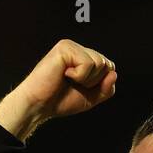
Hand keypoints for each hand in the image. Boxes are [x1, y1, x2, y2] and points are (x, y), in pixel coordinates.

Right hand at [0, 39, 116, 141]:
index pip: (108, 67)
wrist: (38, 105)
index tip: (79, 88)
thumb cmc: (59, 101)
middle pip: (106, 64)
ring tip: (67, 80)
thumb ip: (106, 89)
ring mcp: (71, 46)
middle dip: (93, 82)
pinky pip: (88, 63)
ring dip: (86, 79)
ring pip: (99, 63)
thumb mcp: (90, 98)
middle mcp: (78, 49)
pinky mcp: (65, 47)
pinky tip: (63, 75)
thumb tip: (114, 74)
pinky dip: (79, 76)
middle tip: (72, 85)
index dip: (99, 83)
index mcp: (83, 58)